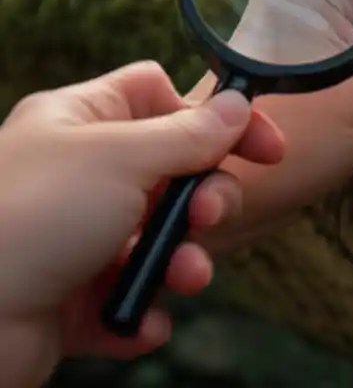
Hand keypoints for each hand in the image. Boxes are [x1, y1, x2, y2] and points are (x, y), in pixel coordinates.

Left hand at [0, 61, 282, 387]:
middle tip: (207, 216)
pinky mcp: (69, 298)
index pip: (157, 94)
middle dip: (206, 200)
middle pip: (174, 172)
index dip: (213, 116)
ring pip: (159, 240)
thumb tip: (239, 105)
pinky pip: (129, 298)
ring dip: (185, 261)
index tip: (262, 148)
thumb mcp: (121, 158)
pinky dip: (144, 310)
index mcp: (79, 122)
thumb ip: (189, 133)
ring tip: (180, 279)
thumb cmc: (30, 219)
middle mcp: (78, 175)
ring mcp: (74, 238)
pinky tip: (140, 318)